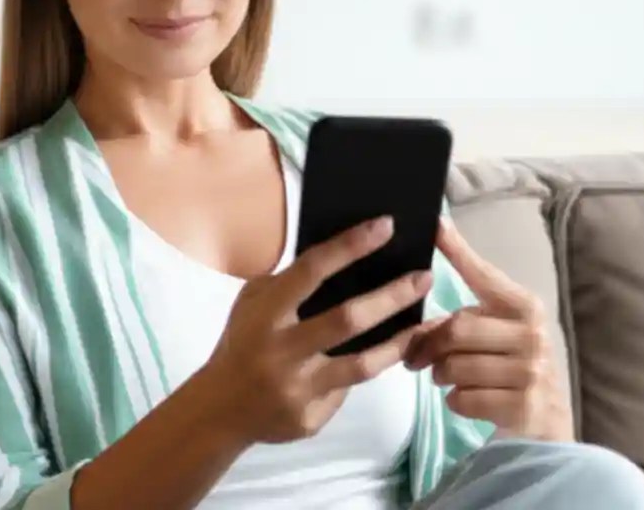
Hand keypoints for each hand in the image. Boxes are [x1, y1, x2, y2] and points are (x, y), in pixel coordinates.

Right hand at [201, 216, 438, 445]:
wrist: (220, 409)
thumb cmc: (243, 342)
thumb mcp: (252, 304)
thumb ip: (287, 284)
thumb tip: (340, 256)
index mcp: (265, 314)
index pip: (311, 271)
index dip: (350, 246)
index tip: (385, 226)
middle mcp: (281, 351)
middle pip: (347, 320)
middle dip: (391, 296)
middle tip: (423, 277)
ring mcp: (296, 388)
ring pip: (362, 365)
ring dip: (398, 341)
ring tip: (423, 323)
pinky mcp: (309, 418)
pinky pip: (347, 390)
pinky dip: (365, 372)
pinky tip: (383, 358)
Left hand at [403, 217, 573, 441]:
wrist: (548, 419)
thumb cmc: (512, 367)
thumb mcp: (497, 332)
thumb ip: (464, 315)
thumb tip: (415, 290)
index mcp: (524, 306)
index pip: (484, 275)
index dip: (458, 251)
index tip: (436, 225)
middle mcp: (531, 333)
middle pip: (457, 329)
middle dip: (428, 345)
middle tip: (415, 357)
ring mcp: (530, 371)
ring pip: (455, 366)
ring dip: (440, 375)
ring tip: (444, 376)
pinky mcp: (523, 405)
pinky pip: (463, 398)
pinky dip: (454, 401)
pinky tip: (465, 398)